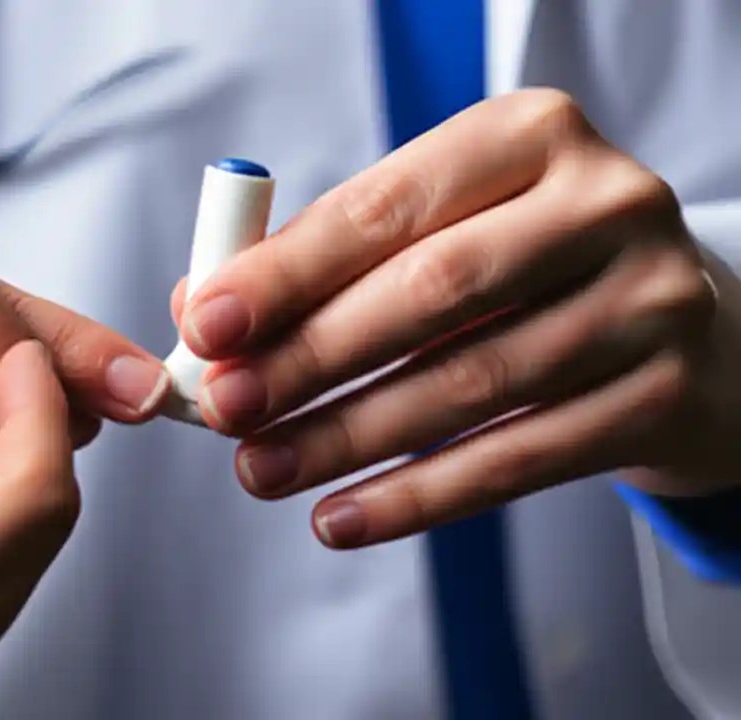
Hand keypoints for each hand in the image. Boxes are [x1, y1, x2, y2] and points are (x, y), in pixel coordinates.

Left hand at [174, 89, 740, 547]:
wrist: (681, 325)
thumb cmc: (526, 266)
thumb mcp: (440, 228)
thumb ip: (325, 259)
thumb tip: (200, 308)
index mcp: (532, 136)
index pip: (387, 206)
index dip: (288, 270)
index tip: (207, 324)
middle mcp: (605, 204)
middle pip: (432, 291)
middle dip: (310, 356)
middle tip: (225, 408)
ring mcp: (651, 302)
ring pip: (471, 383)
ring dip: (347, 437)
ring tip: (263, 470)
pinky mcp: (665, 397)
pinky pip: (518, 460)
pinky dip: (417, 496)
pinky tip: (342, 516)